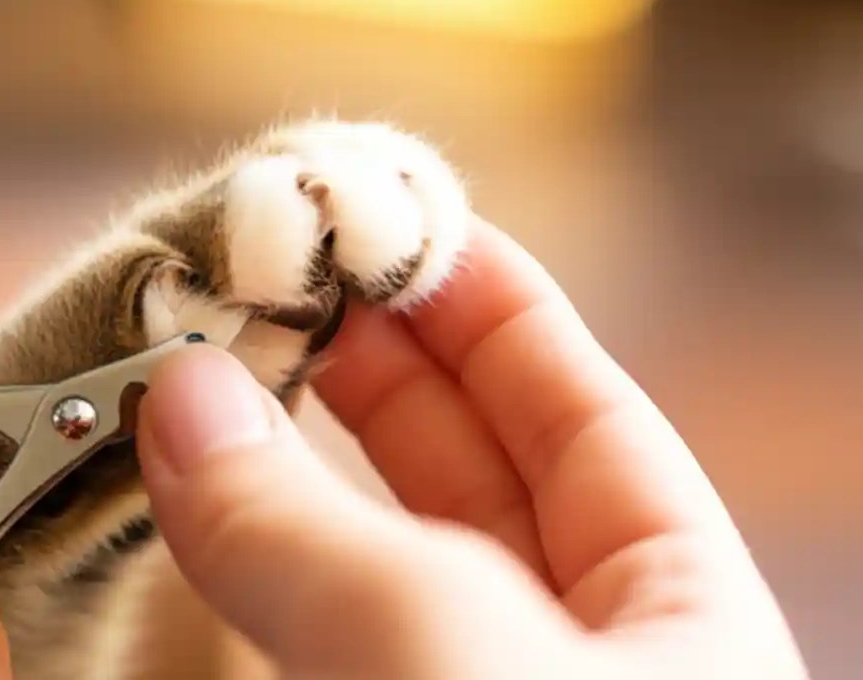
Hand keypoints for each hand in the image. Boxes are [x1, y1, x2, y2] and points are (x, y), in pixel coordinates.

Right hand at [135, 215, 808, 678]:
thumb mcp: (448, 647)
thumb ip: (312, 524)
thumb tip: (181, 394)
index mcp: (680, 623)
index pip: (590, 423)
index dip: (496, 312)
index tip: (400, 226)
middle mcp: (571, 662)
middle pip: (471, 475)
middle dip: (376, 370)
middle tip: (275, 283)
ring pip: (369, 562)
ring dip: (282, 468)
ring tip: (205, 370)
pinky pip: (296, 634)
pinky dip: (236, 572)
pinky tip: (186, 508)